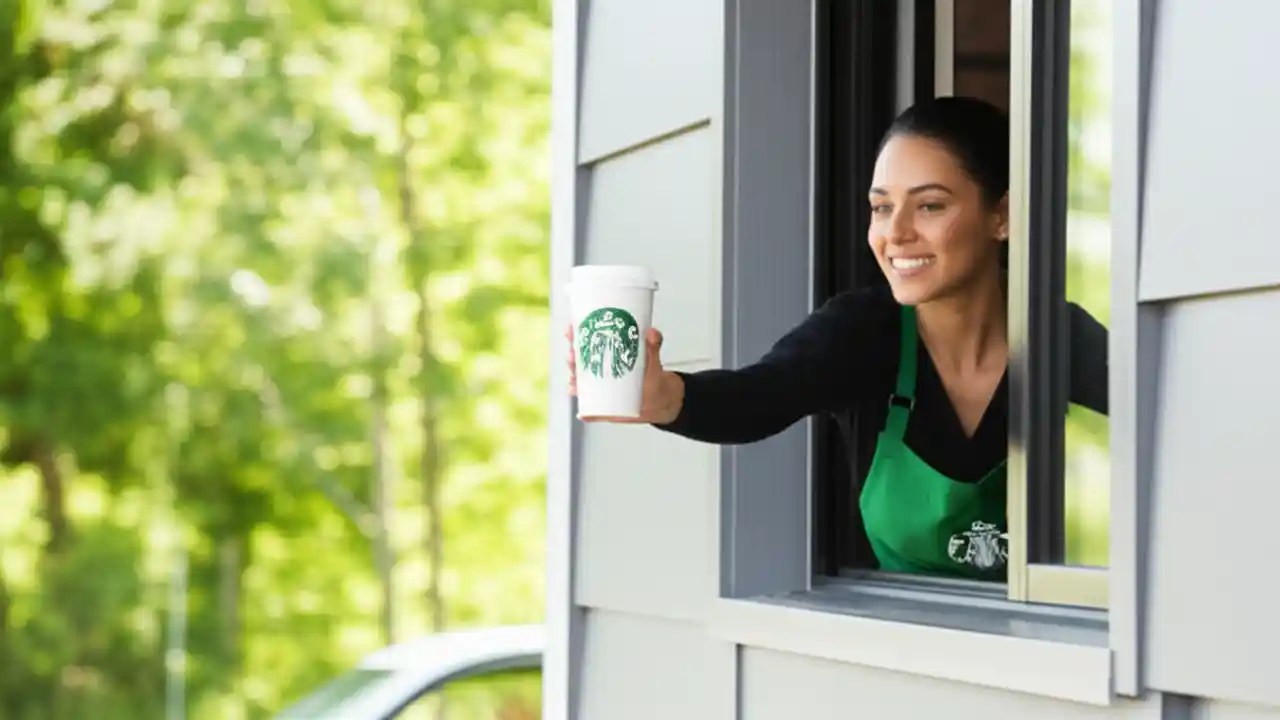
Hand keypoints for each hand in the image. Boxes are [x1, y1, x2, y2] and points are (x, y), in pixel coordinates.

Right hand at [566, 323, 683, 424]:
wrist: (657, 401)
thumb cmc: (651, 377)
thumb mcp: (653, 360)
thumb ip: (654, 345)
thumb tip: (652, 333)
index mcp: (606, 352)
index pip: (585, 340)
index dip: (574, 334)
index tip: (570, 330)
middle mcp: (598, 368)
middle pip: (577, 360)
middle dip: (571, 356)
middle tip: (573, 355)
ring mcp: (598, 386)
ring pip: (578, 381)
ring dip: (572, 378)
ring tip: (574, 378)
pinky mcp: (601, 404)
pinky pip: (587, 405)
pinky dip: (582, 408)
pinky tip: (581, 406)